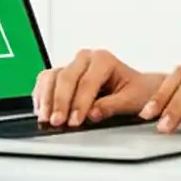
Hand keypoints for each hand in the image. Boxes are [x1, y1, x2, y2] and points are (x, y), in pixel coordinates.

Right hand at [32, 49, 162, 127]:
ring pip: (52, 77)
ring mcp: (73, 65)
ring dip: (47, 99)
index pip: (87, 82)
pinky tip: (41, 111)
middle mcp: (86, 58)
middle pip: (66, 78)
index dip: (80, 103)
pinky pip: (46, 81)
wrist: (138, 89)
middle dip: (60, 102)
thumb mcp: (131, 99)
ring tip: (46, 118)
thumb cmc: (137, 91)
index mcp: (104, 59)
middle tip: (58, 122)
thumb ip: (111, 106)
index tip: (75, 121)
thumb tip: (92, 114)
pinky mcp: (63, 75)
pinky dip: (41, 96)